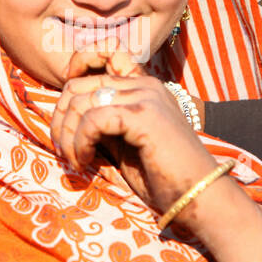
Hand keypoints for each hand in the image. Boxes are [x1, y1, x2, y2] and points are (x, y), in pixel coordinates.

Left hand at [51, 44, 218, 218]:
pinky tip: (85, 160)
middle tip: (65, 152)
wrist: (200, 196)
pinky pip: (93, 118)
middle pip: (78, 86)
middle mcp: (145, 85)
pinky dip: (81, 142)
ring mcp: (146, 96)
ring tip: (76, 161)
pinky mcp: (144, 115)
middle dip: (62, 121)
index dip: (69, 87)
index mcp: (142, 88)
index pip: (94, 66)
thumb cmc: (162, 178)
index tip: (64, 124)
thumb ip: (102, 124)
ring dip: (69, 136)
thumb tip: (66, 119)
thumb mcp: (124, 144)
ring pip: (81, 102)